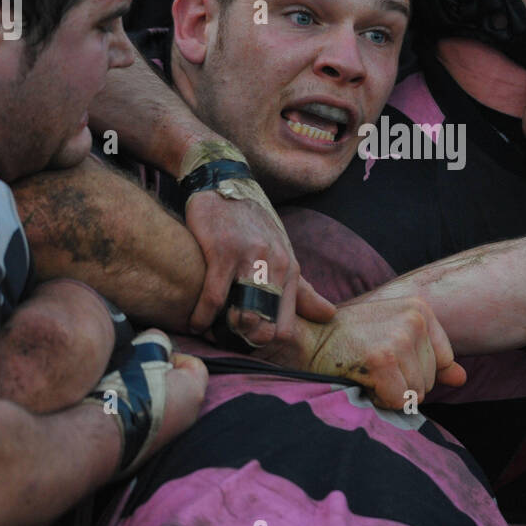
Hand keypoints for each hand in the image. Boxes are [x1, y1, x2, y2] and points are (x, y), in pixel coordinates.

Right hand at [83, 330, 207, 477]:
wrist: (102, 436)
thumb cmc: (127, 390)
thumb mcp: (146, 349)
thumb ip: (158, 340)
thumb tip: (157, 346)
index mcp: (194, 392)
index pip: (192, 364)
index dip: (170, 355)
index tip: (150, 357)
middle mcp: (188, 417)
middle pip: (176, 385)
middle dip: (156, 375)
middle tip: (134, 371)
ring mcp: (170, 435)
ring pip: (161, 404)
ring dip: (144, 394)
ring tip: (121, 389)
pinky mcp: (150, 447)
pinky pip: (147, 421)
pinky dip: (135, 413)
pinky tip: (117, 408)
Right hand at [184, 188, 335, 345]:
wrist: (224, 183)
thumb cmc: (253, 225)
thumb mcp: (282, 254)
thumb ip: (303, 290)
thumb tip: (329, 316)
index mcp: (291, 270)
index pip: (286, 326)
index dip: (266, 342)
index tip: (247, 342)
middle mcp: (275, 265)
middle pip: (265, 326)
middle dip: (243, 340)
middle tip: (226, 338)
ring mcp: (250, 258)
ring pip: (242, 315)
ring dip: (223, 330)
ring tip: (211, 330)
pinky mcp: (223, 252)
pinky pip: (214, 297)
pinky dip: (202, 316)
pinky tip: (195, 320)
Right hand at [299, 297, 466, 409]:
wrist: (305, 338)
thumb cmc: (349, 341)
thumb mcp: (394, 338)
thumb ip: (432, 358)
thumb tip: (462, 379)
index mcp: (420, 308)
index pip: (444, 362)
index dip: (414, 371)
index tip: (385, 358)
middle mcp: (414, 318)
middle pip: (432, 380)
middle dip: (403, 383)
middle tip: (371, 365)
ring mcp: (399, 337)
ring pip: (416, 394)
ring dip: (390, 392)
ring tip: (366, 371)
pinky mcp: (382, 359)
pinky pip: (398, 401)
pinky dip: (379, 399)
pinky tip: (361, 379)